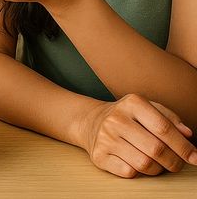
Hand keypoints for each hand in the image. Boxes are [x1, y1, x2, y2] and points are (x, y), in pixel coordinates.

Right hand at [80, 93, 196, 176]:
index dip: (183, 146)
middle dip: (173, 161)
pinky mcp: (99, 155)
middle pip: (156, 149)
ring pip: (144, 164)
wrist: (90, 121)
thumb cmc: (126, 116)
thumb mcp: (147, 108)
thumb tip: (187, 134)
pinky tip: (137, 163)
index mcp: (132, 103)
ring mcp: (105, 138)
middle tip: (177, 163)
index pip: (164, 128)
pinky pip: (129, 172)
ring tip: (156, 163)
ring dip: (157, 168)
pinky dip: (138, 172)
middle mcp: (116, 119)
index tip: (195, 157)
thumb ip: (169, 118)